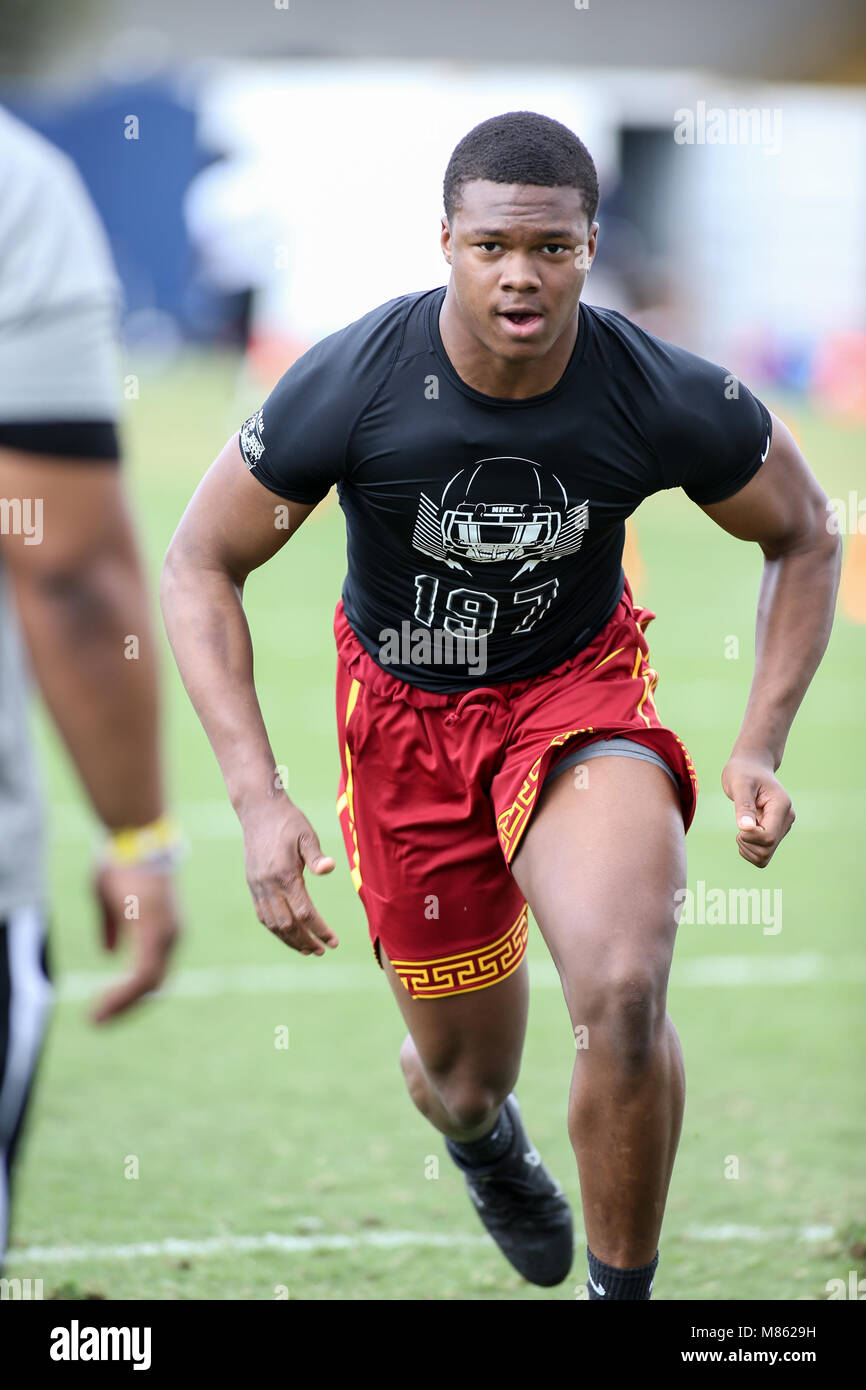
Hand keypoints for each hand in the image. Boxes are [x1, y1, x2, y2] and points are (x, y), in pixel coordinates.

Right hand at [91, 862, 181, 1022]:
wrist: (135, 838)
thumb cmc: (123, 863)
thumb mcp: (111, 900)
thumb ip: (112, 927)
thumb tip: (110, 953)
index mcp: (164, 929)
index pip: (154, 972)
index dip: (132, 992)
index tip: (107, 1005)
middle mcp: (171, 935)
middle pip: (155, 984)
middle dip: (128, 1005)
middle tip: (101, 1020)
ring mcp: (166, 934)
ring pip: (150, 984)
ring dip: (124, 1004)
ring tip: (99, 1018)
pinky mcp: (155, 932)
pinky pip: (143, 974)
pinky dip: (125, 993)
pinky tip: (105, 1003)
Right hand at [242, 799, 337, 956]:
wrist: (259, 811)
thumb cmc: (288, 822)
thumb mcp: (307, 835)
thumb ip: (316, 856)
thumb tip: (330, 868)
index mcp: (284, 875)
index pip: (304, 912)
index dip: (320, 930)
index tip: (334, 941)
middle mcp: (268, 885)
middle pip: (287, 924)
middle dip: (306, 941)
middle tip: (322, 950)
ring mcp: (257, 886)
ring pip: (273, 924)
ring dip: (290, 940)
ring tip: (307, 949)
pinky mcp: (253, 884)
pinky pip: (263, 914)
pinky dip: (276, 929)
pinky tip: (288, 934)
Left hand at [721, 754, 795, 867]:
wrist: (751, 766)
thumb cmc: (743, 771)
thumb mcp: (739, 784)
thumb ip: (743, 806)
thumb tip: (746, 829)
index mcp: (781, 807)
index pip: (768, 837)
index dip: (749, 837)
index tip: (741, 822)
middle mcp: (786, 819)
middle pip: (766, 850)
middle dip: (747, 843)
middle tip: (740, 823)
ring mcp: (782, 827)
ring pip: (764, 856)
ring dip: (747, 847)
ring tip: (743, 825)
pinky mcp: (775, 833)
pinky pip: (762, 854)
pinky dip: (749, 849)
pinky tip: (745, 831)